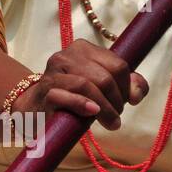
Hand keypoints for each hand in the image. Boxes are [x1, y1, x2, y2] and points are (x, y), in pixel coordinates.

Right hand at [13, 39, 146, 129]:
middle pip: (105, 76)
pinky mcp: (44, 91)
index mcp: (82, 48)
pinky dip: (82, 104)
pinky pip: (65, 95)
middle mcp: (66, 55)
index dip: (127, 86)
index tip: (126, 102)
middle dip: (116, 100)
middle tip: (116, 116)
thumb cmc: (74, 97)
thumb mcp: (102, 87)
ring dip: (104, 108)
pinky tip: (91, 113)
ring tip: (110, 122)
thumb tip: (136, 95)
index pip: (118, 65)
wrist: (36, 108)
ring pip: (86, 85)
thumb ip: (127, 85)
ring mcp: (53, 73)